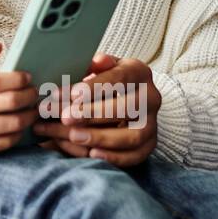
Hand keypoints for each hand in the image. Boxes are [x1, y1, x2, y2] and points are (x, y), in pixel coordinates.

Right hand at [0, 42, 40, 154]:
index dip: (18, 79)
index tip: (28, 78)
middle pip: (8, 102)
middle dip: (28, 97)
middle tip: (35, 93)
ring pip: (11, 124)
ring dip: (29, 116)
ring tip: (33, 109)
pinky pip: (5, 142)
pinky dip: (19, 133)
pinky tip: (21, 125)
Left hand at [33, 54, 160, 166]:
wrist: (120, 99)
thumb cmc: (101, 82)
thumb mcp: (97, 68)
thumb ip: (93, 66)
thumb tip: (97, 61)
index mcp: (138, 72)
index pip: (119, 77)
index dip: (95, 87)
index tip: (72, 94)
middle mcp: (151, 97)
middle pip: (127, 107)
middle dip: (93, 113)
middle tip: (65, 116)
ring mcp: (152, 123)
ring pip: (132, 135)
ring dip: (101, 137)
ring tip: (73, 135)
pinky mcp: (149, 145)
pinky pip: (135, 156)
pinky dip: (113, 157)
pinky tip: (91, 153)